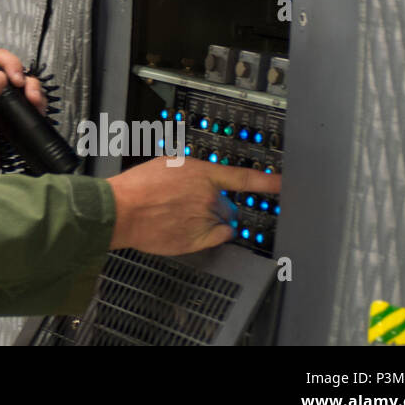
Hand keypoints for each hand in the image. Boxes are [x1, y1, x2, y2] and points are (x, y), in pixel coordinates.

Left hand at [0, 48, 45, 176]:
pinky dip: (38, 115)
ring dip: (37, 96)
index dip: (10, 64)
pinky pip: (32, 118)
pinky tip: (37, 117)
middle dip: (29, 81)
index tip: (14, 77)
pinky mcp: (16, 130)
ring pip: (29, 96)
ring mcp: (7, 112)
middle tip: (28, 92)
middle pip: (20, 78)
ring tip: (35, 104)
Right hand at [107, 159, 282, 255]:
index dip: (268, 181)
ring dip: (207, 218)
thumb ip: (191, 171)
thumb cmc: (136, 187)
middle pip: (226, 204)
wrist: (120, 211)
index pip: (244, 178)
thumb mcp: (166, 164)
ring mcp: (205, 219)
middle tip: (185, 204)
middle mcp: (209, 196)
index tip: (285, 183)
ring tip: (177, 215)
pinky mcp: (200, 239)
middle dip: (213, 204)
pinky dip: (211, 234)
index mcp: (202, 173)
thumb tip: (201, 178)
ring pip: (220, 220)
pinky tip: (188, 228)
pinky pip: (219, 236)